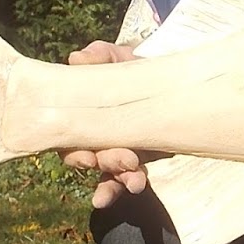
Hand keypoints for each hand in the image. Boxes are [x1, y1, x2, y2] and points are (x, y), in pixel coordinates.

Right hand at [62, 40, 146, 207]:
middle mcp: (96, 135)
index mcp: (85, 113)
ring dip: (117, 177)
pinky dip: (126, 186)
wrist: (175, 80)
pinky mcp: (139, 159)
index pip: (68, 135)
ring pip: (108, 170)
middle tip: (125, 160)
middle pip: (88, 156)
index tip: (88, 156)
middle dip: (105, 162)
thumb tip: (77, 58)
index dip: (74, 149)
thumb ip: (102, 55)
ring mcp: (117, 148)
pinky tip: (134, 188)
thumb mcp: (122, 58)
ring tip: (134, 180)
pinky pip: (126, 178)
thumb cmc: (139, 68)